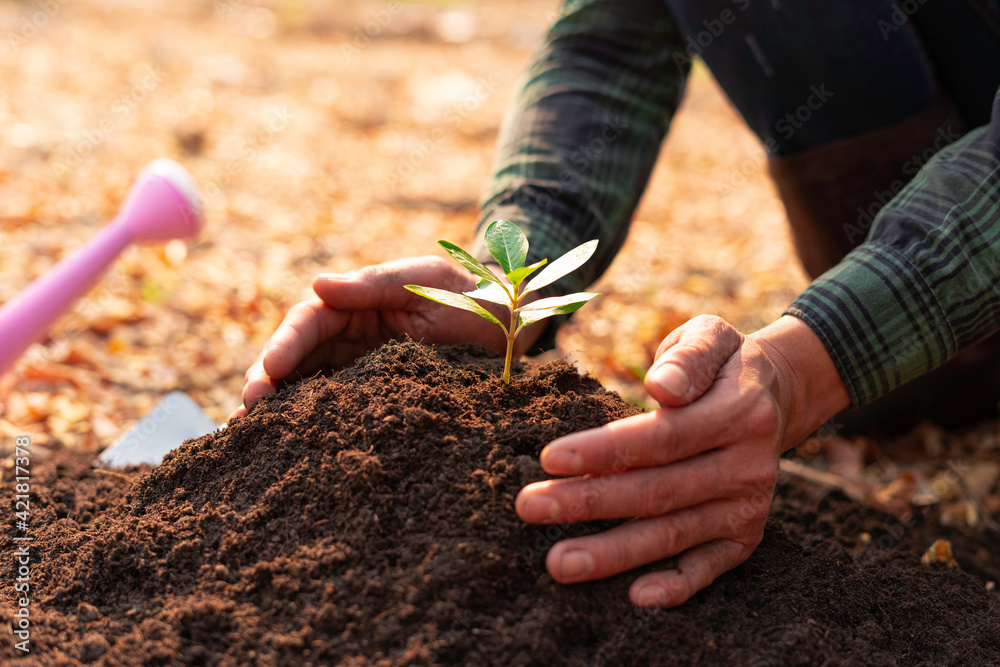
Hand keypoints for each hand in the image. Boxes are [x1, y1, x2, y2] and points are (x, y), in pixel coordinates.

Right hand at [230, 255, 543, 419]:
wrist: (510, 327)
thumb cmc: (470, 294)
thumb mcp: (424, 282)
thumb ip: (373, 285)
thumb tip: (317, 283)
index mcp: (354, 303)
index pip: (308, 323)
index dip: (284, 346)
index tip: (267, 372)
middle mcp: (349, 337)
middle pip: (296, 359)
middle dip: (268, 384)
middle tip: (248, 414)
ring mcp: (359, 370)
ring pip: (308, 389)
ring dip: (277, 411)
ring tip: (247, 438)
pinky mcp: (375, 399)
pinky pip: (338, 411)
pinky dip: (310, 428)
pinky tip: (287, 451)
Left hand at [515, 314, 849, 606]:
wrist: (775, 396)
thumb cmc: (722, 364)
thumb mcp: (711, 337)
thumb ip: (688, 358)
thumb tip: (661, 386)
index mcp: (741, 413)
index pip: (663, 437)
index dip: (606, 451)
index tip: (550, 458)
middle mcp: (749, 466)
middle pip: (659, 491)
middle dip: (589, 503)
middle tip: (531, 507)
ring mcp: (748, 507)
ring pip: (673, 535)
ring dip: (614, 553)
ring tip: (559, 563)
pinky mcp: (743, 536)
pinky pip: (708, 568)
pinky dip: (675, 586)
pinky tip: (634, 596)